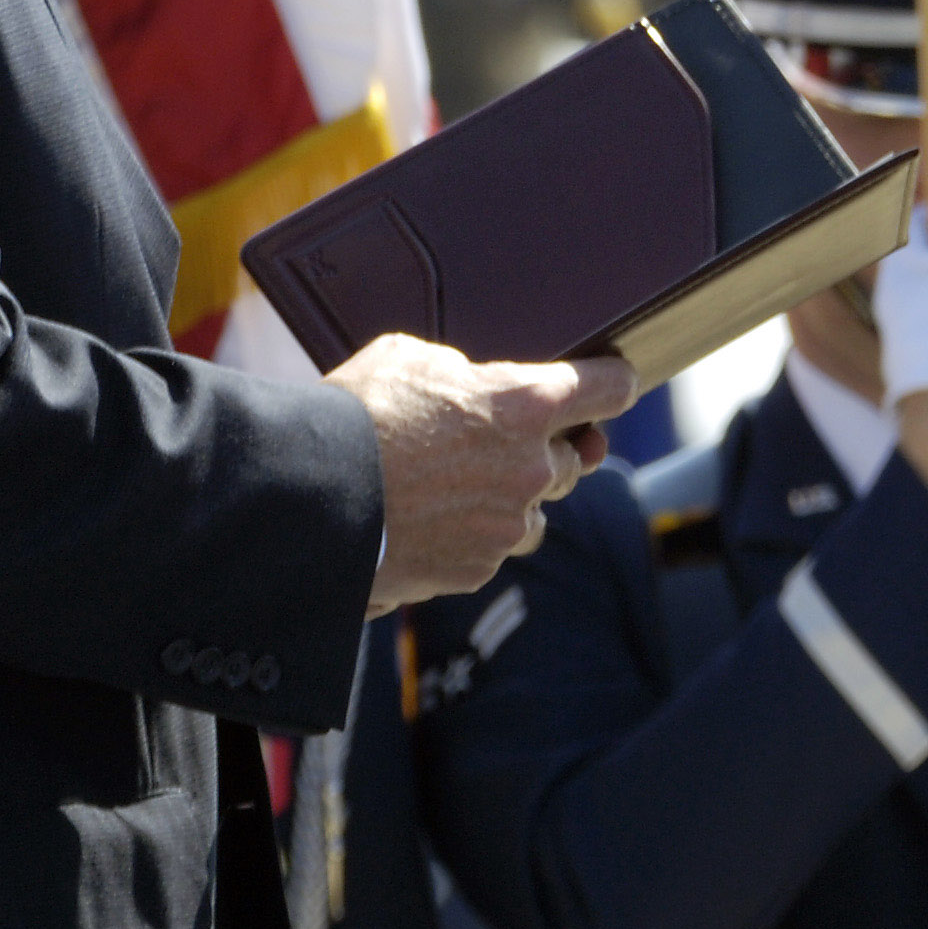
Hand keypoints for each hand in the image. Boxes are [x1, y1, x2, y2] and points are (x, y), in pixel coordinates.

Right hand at [331, 334, 639, 614]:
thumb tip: (474, 389)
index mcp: (526, 403)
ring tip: (456, 489)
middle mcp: (532, 468)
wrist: (309, 498)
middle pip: (574, 459)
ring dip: (512, 502)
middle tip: (502, 444)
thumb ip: (465, 374)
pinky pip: (492, 550)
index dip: (615, 384)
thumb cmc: (356, 414)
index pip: (610, 388)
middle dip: (546, 451)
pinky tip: (428, 522)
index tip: (618, 385)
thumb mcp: (412, 359)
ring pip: (534, 513)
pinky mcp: (476, 569)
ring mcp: (507, 525)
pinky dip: (471, 538)